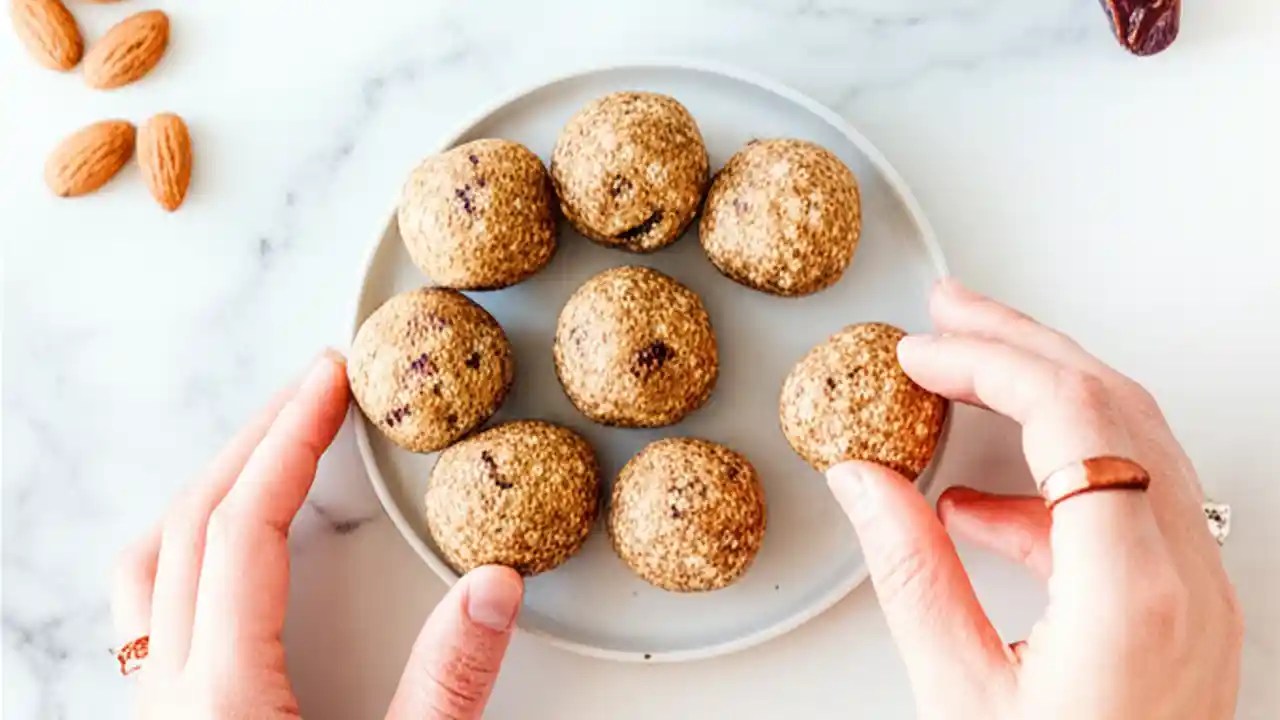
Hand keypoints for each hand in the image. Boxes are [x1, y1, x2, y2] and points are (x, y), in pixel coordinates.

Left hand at [113, 350, 521, 719]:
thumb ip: (447, 684)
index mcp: (224, 694)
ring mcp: (158, 708)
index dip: (290, 441)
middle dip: (258, 441)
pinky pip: (152, 601)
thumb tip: (493, 587)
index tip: (329, 383)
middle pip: (192, 525)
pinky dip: (191, 541)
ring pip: (154, 560)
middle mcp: (172, 692)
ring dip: (213, 487)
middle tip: (315, 391)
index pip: (244, 529)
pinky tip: (235, 543)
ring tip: (271, 448)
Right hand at [826, 279, 1242, 718]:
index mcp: (1133, 595)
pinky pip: (1131, 502)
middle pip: (1114, 404)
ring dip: (1046, 392)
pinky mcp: (1191, 605)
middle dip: (1021, 343)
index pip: (1074, 418)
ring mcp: (1201, 589)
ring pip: (1135, 438)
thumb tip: (863, 477)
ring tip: (964, 374)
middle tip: (949, 313)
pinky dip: (1057, 478)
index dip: (990, 361)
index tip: (921, 352)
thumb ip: (909, 573)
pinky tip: (982, 505)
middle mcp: (1187, 577)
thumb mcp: (959, 696)